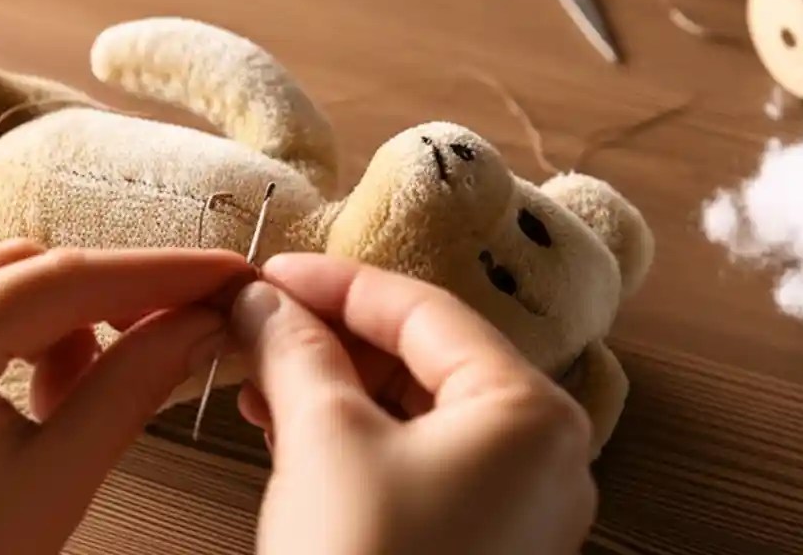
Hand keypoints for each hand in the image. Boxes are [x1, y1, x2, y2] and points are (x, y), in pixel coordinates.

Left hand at [0, 241, 254, 554]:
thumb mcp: (53, 483)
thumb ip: (133, 387)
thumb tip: (196, 328)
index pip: (68, 279)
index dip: (162, 273)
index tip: (223, 275)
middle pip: (26, 270)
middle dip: (110, 296)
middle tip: (179, 324)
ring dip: (57, 320)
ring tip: (87, 389)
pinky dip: (6, 339)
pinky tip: (37, 394)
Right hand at [231, 253, 596, 554]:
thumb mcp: (323, 445)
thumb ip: (296, 353)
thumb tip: (260, 302)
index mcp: (531, 412)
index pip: (427, 310)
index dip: (338, 284)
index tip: (271, 274)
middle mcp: (542, 454)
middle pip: (427, 358)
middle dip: (333, 339)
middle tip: (259, 325)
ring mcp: (518, 505)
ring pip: (419, 413)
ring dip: (338, 389)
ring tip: (262, 379)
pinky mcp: (483, 542)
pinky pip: (421, 464)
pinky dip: (359, 440)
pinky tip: (294, 432)